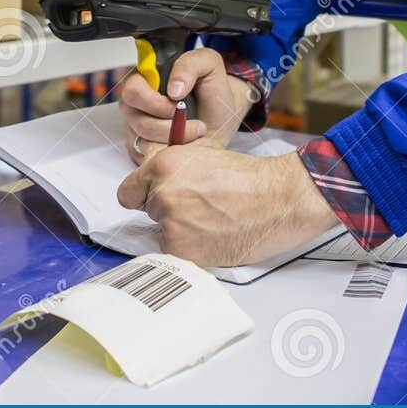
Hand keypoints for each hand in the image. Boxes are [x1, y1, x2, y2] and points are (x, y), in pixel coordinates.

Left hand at [116, 146, 337, 266]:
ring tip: (212, 222)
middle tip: (200, 208)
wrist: (279, 199)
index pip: (128, 192)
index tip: (154, 199)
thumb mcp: (203, 154)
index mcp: (163, 166)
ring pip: (163, 233)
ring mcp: (172, 225)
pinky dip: (192, 249)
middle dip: (169, 211)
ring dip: (181, 231)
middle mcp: (162, 194)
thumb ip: (172, 166)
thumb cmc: (249, 177)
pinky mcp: (184, 251)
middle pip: (149, 212)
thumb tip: (154, 177)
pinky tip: (215, 237)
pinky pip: (176, 253)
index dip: (144, 195)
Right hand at [117, 47, 255, 162]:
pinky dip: (171, 151)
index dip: (154, 101)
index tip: (177, 101)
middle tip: (186, 118)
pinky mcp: (141, 149)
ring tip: (195, 130)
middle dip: (165, 123)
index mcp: (145, 79)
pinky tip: (185, 142)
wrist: (221, 115)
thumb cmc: (211, 89)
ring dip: (174, 137)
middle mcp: (135, 104)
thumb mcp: (208, 65)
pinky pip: (149, 154)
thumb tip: (173, 89)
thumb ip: (189, 65)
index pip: (132, 90)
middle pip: (136, 118)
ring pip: (145, 140)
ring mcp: (136, 128)